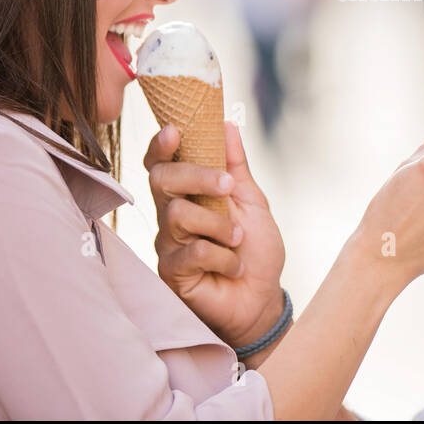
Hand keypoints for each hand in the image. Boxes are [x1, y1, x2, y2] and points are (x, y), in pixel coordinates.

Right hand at [144, 120, 285, 347]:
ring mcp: (168, 244)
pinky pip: (194, 252)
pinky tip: (233, 266)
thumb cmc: (255, 251)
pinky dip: (224, 256)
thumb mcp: (252, 201)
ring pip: (178, 214)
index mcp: (188, 193)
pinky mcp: (171, 272)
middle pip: (162, 179)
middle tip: (226, 187)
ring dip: (219, 225)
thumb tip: (226, 124)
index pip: (161, 163)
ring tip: (238, 240)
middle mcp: (170, 215)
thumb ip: (235, 166)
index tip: (174, 130)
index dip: (161, 145)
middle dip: (197, 177)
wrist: (262, 299)